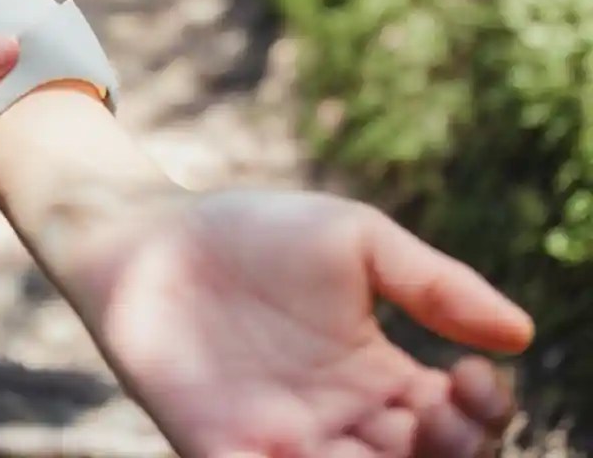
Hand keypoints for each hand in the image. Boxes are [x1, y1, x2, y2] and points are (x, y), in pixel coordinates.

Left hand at [71, 188, 534, 457]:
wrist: (148, 232)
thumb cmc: (249, 233)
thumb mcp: (356, 242)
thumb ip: (433, 284)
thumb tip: (519, 335)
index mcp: (375, 375)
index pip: (454, 423)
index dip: (482, 414)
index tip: (472, 374)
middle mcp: (336, 421)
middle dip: (454, 450)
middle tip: (444, 405)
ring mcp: (280, 441)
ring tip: (410, 431)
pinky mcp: (222, 450)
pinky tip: (325, 456)